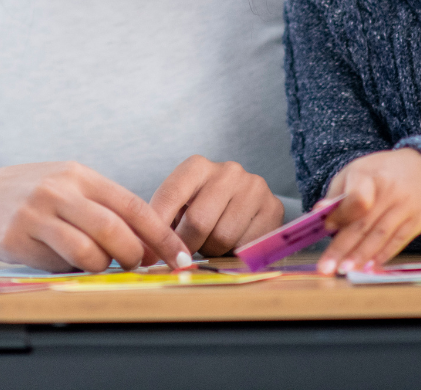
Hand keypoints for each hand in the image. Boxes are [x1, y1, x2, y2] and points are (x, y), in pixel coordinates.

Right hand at [0, 162, 192, 272]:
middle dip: (136, 254)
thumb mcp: (69, 187)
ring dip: (104, 265)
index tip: (180, 258)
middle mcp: (60, 190)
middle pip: (115, 228)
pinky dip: (76, 269)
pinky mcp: (19, 236)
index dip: (161, 235)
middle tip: (138, 265)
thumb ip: (104, 208)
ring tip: (100, 263)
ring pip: (90, 250)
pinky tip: (70, 263)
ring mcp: (38, 212)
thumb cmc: (34, 196)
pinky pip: (61, 262)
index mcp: (81, 175)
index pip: (133, 205)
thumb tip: (150, 244)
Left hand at [149, 155, 283, 256]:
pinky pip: (247, 246)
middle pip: (197, 221)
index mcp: (197, 166)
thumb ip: (163, 221)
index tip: (149, 253)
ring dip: (212, 250)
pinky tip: (233, 243)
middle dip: (186, 245)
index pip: (170, 195)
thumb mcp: (181, 205)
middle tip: (184, 254)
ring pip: (222, 237)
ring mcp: (253, 188)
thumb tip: (146, 252)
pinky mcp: (273, 208)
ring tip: (211, 242)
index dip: (157, 228)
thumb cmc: (204, 206)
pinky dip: (235, 252)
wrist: (247, 201)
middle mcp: (228, 171)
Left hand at [316, 148, 420, 274]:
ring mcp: (406, 207)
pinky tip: (368, 267)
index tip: (327, 228)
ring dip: (361, 256)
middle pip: (364, 223)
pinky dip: (382, 256)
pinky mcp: (416, 222)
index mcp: (370, 174)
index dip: (342, 215)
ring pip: (380, 236)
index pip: (356, 199)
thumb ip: (336, 194)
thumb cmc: (377, 174)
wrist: (417, 170)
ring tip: (345, 270)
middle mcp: (390, 191)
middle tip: (328, 267)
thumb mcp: (353, 172)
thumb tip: (319, 213)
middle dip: (344, 247)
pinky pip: (397, 242)